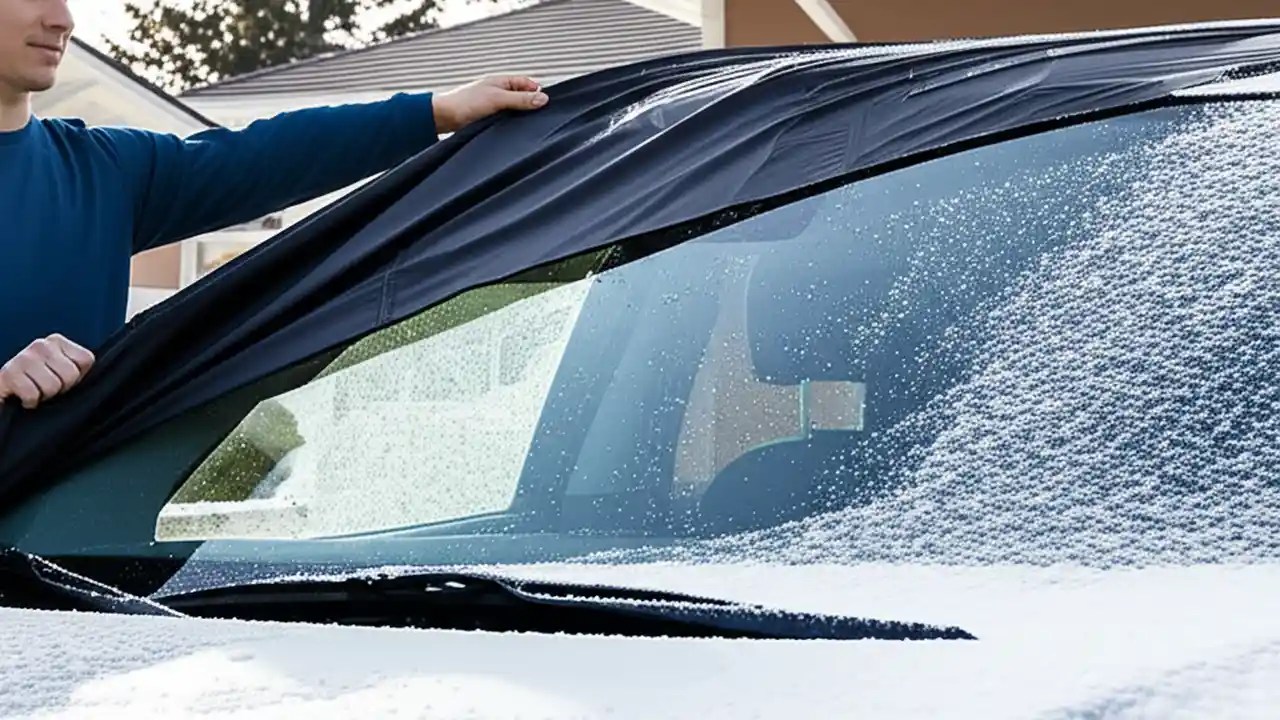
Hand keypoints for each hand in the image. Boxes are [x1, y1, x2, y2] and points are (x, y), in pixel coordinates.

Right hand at [0, 334, 94, 409]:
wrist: (4, 393)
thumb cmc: (36, 385)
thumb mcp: (59, 372)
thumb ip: (77, 369)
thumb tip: (106, 376)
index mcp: (56, 341)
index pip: (86, 360)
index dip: (79, 377)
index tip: (62, 381)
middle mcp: (40, 345)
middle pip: (71, 375)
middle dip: (61, 389)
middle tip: (47, 390)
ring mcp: (22, 357)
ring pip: (52, 386)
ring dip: (44, 397)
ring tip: (35, 392)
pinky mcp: (8, 374)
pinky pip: (32, 394)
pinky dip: (29, 403)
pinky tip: (22, 398)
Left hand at [432, 75, 548, 133]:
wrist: (445, 117)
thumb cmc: (466, 103)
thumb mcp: (498, 99)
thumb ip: (520, 99)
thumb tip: (543, 99)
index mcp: (502, 81)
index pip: (527, 83)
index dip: (537, 92)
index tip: (545, 104)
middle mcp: (499, 92)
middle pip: (523, 97)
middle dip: (530, 105)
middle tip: (538, 116)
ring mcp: (495, 105)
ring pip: (515, 110)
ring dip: (520, 116)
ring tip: (526, 124)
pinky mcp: (490, 118)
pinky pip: (507, 119)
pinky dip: (512, 124)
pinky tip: (514, 130)